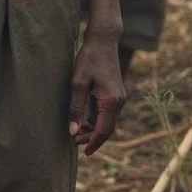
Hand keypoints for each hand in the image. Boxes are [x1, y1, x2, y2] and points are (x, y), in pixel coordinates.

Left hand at [68, 36, 124, 154]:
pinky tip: (85, 120)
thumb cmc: (88, 59)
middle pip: (107, 129)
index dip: (92, 143)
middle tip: (75, 142)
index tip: (82, 151)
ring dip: (95, 129)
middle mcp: (119, 101)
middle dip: (93, 138)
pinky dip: (98, 120)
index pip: (103, 131)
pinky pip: (108, 113)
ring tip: (78, 132)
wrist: (103, 40)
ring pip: (109, 122)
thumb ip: (75, 108)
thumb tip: (72, 131)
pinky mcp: (116, 92)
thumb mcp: (77, 83)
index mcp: (110, 101)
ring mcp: (119, 97)